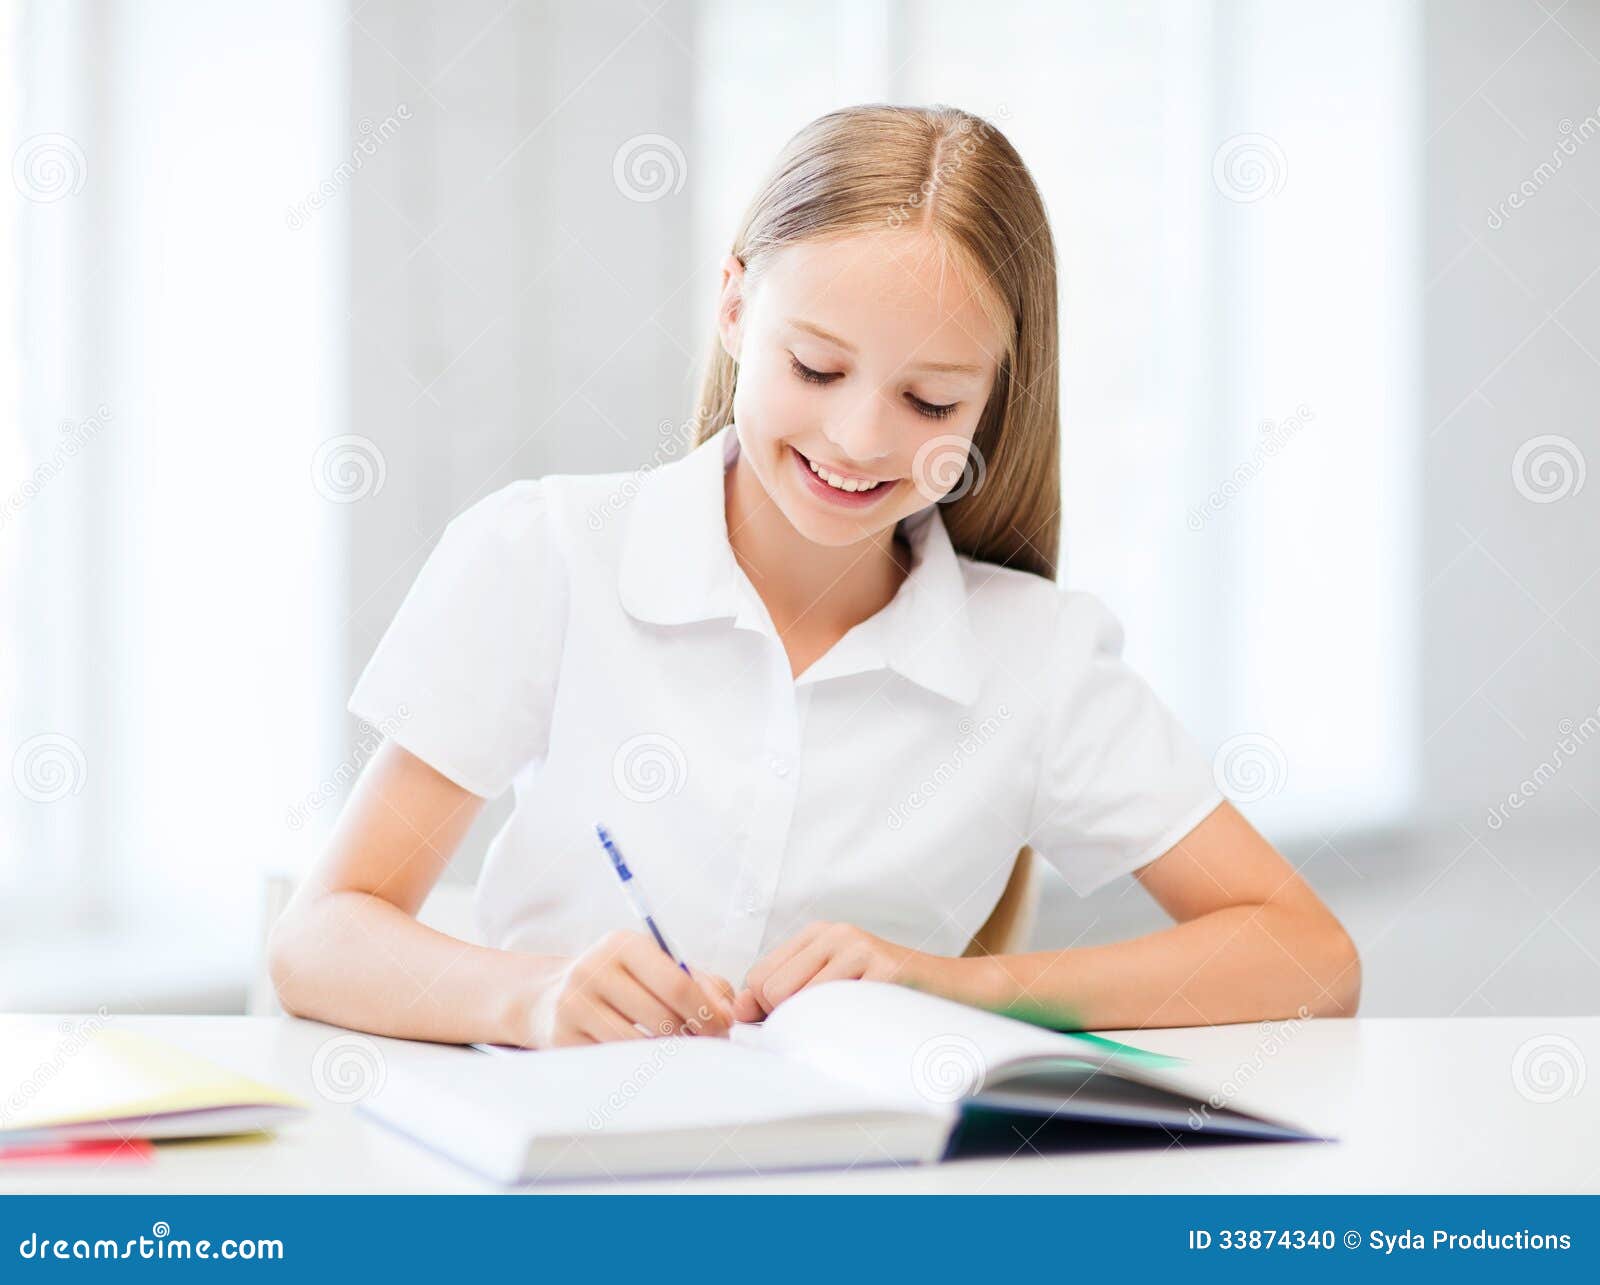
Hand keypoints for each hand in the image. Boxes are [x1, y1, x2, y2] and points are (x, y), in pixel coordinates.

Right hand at [524, 930, 734, 1046]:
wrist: (551, 998)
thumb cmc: (620, 983)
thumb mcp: (657, 967)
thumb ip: (702, 983)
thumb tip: (727, 1014)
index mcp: (624, 944)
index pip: (677, 984)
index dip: (706, 1012)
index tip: (721, 1029)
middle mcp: (595, 969)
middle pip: (661, 1017)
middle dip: (691, 1036)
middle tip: (704, 1045)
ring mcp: (574, 1004)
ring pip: (638, 1044)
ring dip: (665, 1054)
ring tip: (676, 1052)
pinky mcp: (562, 1037)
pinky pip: (613, 1060)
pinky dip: (636, 1064)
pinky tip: (643, 1060)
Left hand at [733, 921, 933, 1021]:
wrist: (959, 990)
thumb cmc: (890, 996)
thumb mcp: (836, 984)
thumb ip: (791, 991)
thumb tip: (740, 1013)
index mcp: (818, 934)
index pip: (757, 977)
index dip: (762, 1011)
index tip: (785, 1027)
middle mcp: (836, 934)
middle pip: (771, 990)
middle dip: (787, 1020)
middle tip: (824, 1028)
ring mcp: (861, 948)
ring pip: (798, 1000)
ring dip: (816, 1026)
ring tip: (846, 1026)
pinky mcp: (886, 970)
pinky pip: (838, 1010)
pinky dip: (844, 1030)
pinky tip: (867, 1025)